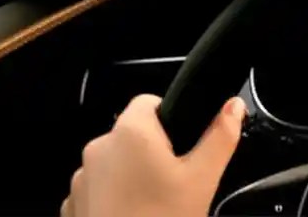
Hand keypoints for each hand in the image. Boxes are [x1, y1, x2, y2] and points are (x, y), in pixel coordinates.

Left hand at [61, 94, 244, 216]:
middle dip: (153, 153)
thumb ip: (221, 136)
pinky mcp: (73, 205)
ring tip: (154, 205)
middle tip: (175, 182)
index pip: (149, 102)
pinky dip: (114, 199)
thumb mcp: (203, 179)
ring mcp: (80, 179)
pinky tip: (134, 216)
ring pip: (115, 165)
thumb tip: (233, 107)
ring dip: (132, 177)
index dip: (170, 120)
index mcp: (131, 133)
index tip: (183, 147)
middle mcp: (99, 149)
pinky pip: (98, 190)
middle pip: (133, 136)